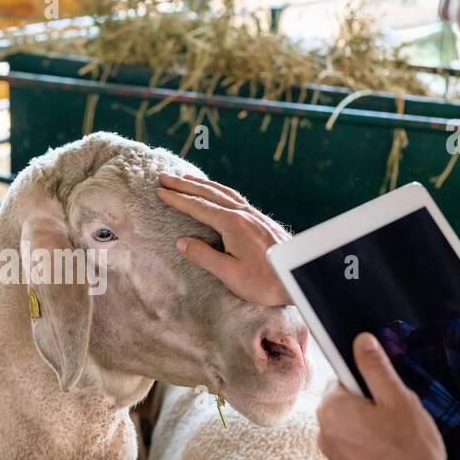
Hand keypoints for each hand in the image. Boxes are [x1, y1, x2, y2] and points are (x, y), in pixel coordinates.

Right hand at [156, 173, 291, 307]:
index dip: (177, 199)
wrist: (299, 277)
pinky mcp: (261, 220)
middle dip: (185, 184)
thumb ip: (204, 256)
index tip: (160, 191)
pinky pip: (235, 197)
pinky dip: (220, 190)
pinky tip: (219, 193)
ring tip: (187, 178)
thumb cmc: (265, 281)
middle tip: (164, 177)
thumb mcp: (230, 274)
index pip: (198, 207)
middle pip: (209, 193)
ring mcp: (254, 215)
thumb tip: (181, 242)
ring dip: (203, 184)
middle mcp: (243, 214)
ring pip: (224, 192)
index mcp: (232, 224)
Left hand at [316, 333, 448, 459]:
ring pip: (353, 428)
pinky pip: (356, 450)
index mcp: (331, 408)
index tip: (386, 395)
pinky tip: (394, 457)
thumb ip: (375, 367)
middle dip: (372, 407)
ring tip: (399, 441)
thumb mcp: (397, 398)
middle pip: (347, 404)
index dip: (368, 384)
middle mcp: (324, 432)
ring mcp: (332, 456)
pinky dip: (372, 450)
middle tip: (398, 419)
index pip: (342, 380)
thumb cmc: (409, 449)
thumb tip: (361, 341)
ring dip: (373, 429)